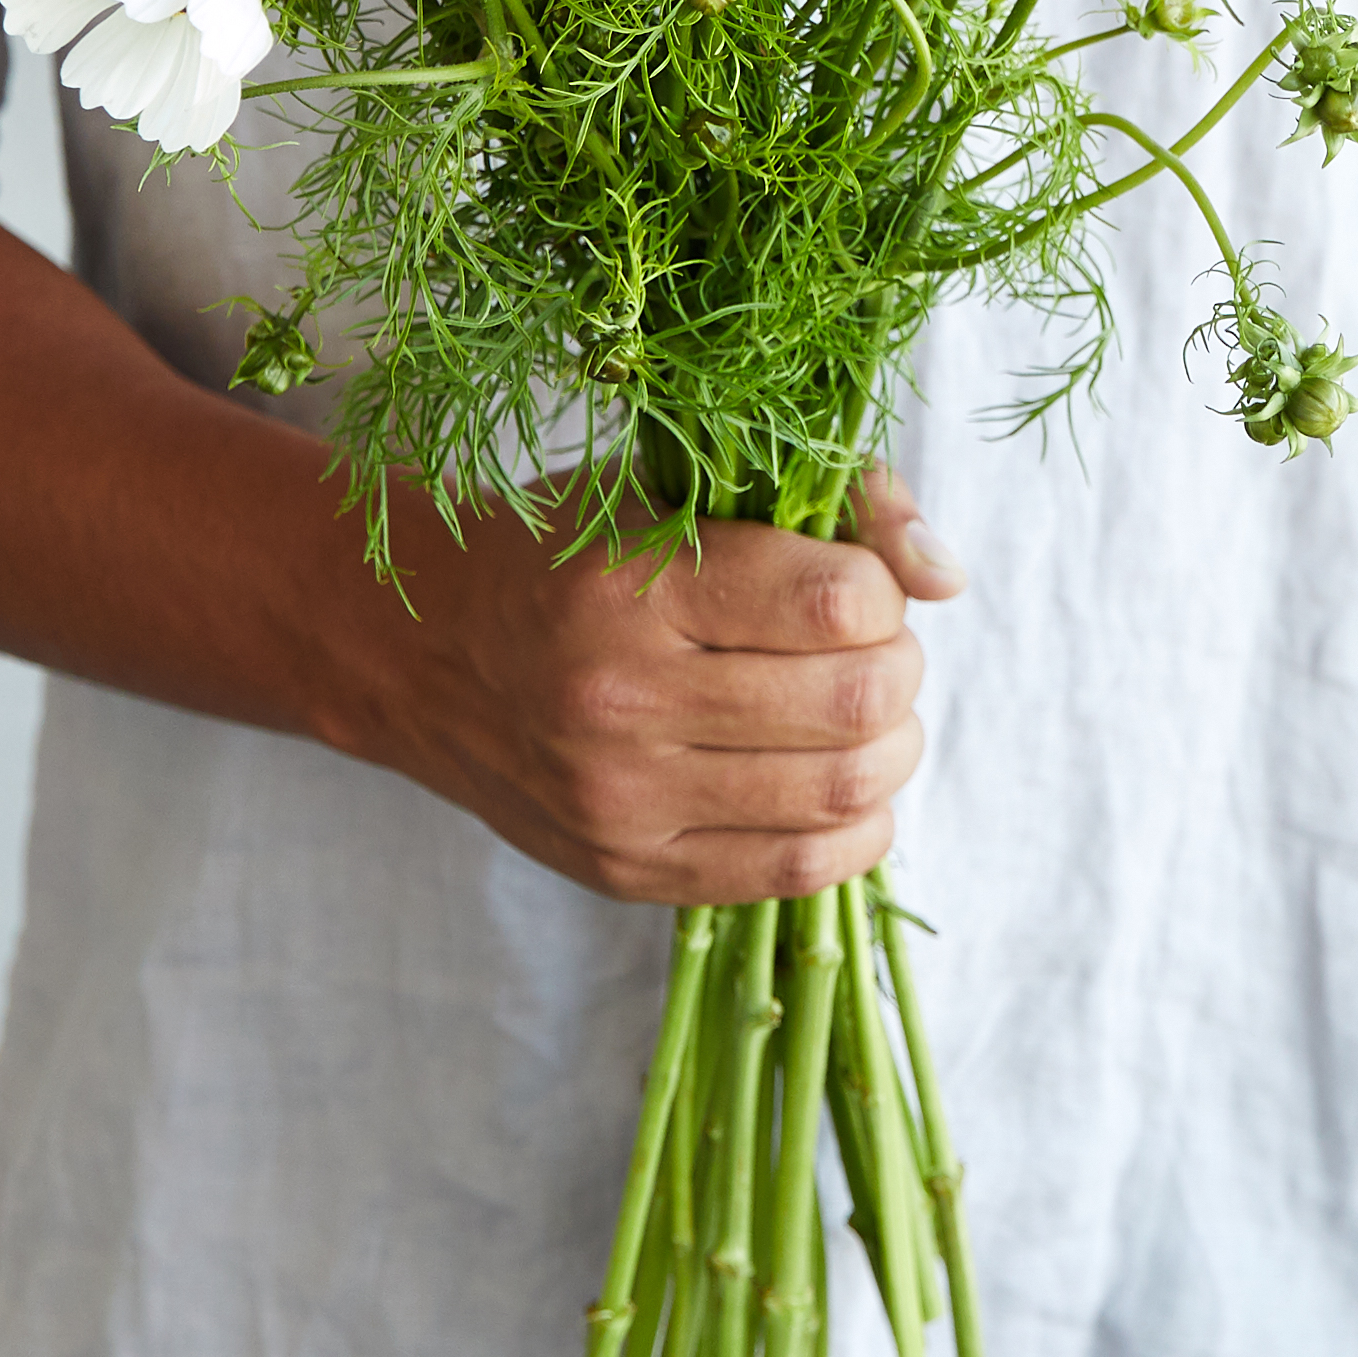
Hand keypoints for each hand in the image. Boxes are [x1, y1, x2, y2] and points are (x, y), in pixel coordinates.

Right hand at [350, 465, 963, 904]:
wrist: (412, 647)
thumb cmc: (560, 550)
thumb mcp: (670, 485)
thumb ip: (824, 501)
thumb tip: (945, 576)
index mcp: (631, 584)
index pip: (838, 602)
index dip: (880, 589)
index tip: (851, 582)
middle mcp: (618, 701)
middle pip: (856, 704)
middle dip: (898, 668)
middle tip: (871, 649)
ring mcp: (618, 799)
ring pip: (843, 792)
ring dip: (891, 746)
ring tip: (862, 713)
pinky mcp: (625, 870)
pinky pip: (798, 871)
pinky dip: (858, 826)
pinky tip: (839, 783)